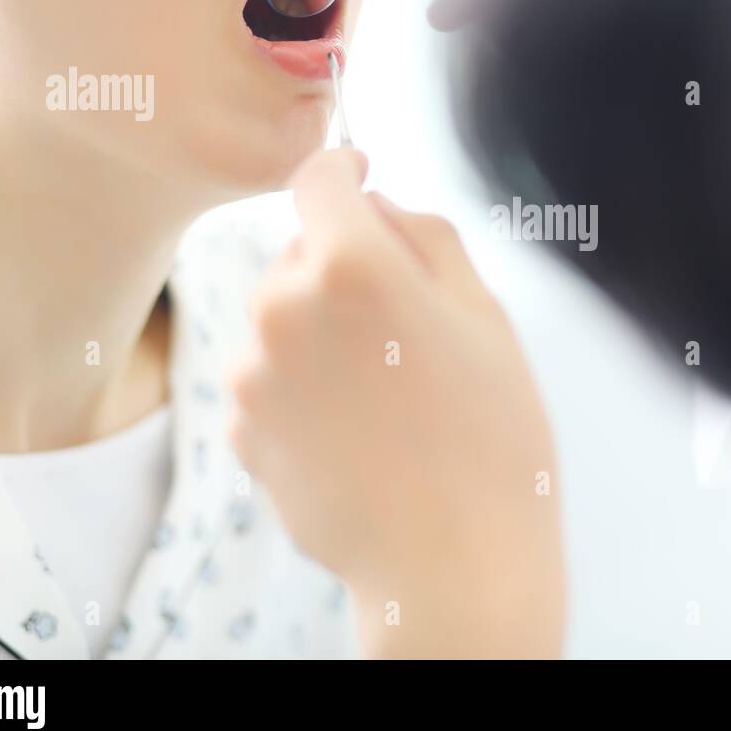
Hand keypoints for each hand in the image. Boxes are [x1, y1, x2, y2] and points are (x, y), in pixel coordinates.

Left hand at [227, 149, 564, 657]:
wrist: (453, 564)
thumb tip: (376, 202)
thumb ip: (426, 234)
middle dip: (343, 265)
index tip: (362, 171)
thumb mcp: (486, 314)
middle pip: (302, 250)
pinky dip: (302, 383)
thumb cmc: (490, 438)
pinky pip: (267, 374)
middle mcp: (281, 308)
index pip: (319, 176)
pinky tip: (357, 428)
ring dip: (321, 328)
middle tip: (409, 324)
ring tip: (387, 391)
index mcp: (351, 266)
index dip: (344, 166)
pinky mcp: (240, 428)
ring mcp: (251, 373)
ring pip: (282, 315)